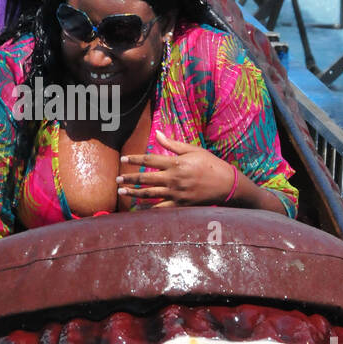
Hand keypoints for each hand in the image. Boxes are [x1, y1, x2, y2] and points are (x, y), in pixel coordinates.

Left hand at [117, 130, 236, 207]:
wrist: (226, 185)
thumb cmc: (210, 164)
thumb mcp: (192, 150)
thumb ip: (172, 144)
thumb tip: (156, 134)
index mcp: (176, 163)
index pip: (150, 159)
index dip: (135, 159)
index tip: (123, 158)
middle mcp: (173, 178)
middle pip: (145, 178)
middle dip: (129, 177)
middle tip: (116, 178)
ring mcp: (176, 193)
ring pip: (149, 193)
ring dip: (133, 193)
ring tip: (121, 191)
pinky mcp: (180, 204)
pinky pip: (160, 208)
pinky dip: (147, 209)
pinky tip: (136, 208)